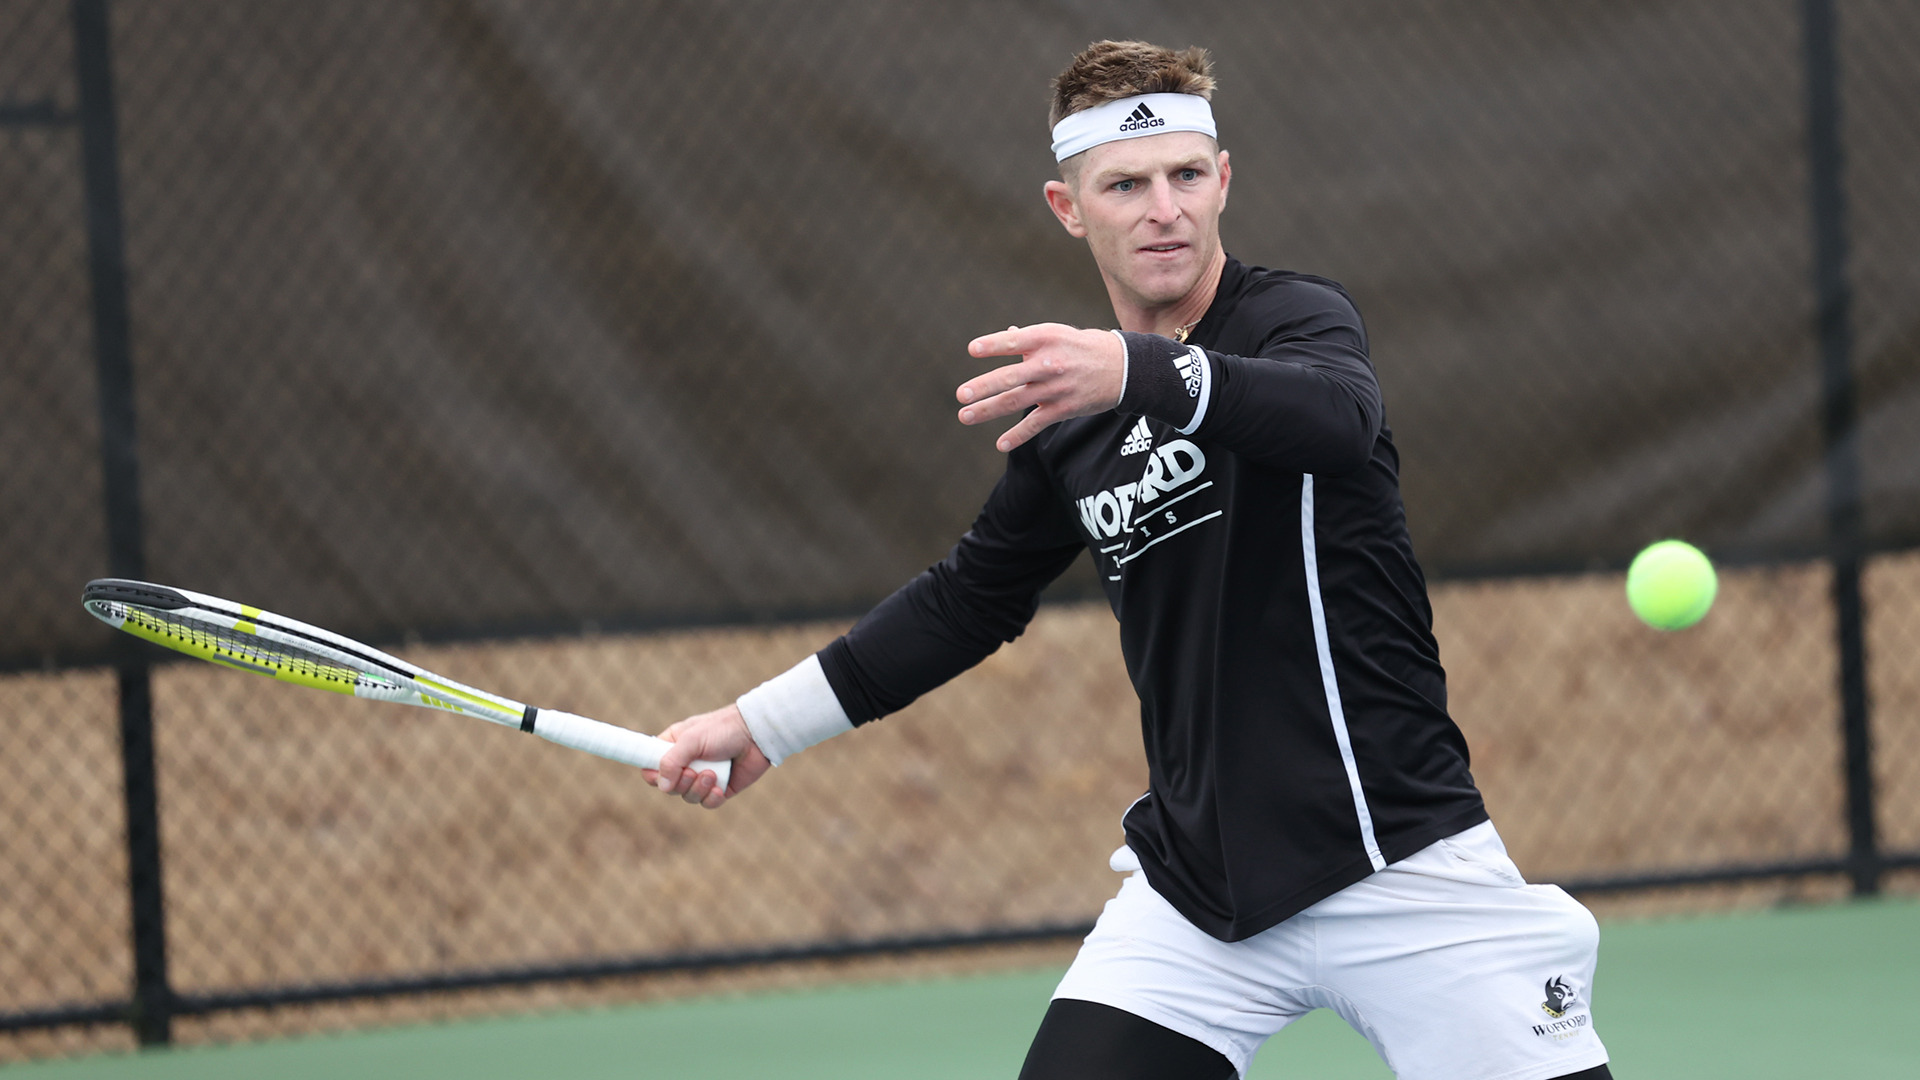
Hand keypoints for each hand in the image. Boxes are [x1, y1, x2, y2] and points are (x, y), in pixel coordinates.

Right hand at [643, 703, 771, 809]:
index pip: (651, 766)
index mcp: (674, 746)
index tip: (658, 775)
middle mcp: (686, 762)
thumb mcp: (692, 740)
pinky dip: (712, 798)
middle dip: (680, 783)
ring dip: (698, 789)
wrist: (757, 734)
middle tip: (693, 772)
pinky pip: (707, 803)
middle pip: (668, 787)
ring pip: (688, 797)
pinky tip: (720, 788)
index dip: (652, 774)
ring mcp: (703, 776)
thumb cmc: (723, 729)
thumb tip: (662, 786)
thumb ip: (672, 761)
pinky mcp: (720, 788)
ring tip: (712, 774)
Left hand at [959, 323, 1123, 451]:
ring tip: (964, 416)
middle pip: (1011, 376)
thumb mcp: (1058, 334)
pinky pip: (1036, 424)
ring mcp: (1055, 388)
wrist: (1123, 369)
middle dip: (984, 386)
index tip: (972, 350)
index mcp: (1046, 338)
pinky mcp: (1063, 409)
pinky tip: (1000, 444)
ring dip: (988, 410)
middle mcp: (1049, 363)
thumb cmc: (1083, 347)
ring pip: (1016, 401)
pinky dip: (1018, 435)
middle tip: (961, 394)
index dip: (993, 345)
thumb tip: (1005, 335)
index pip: (1014, 341)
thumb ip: (1029, 339)